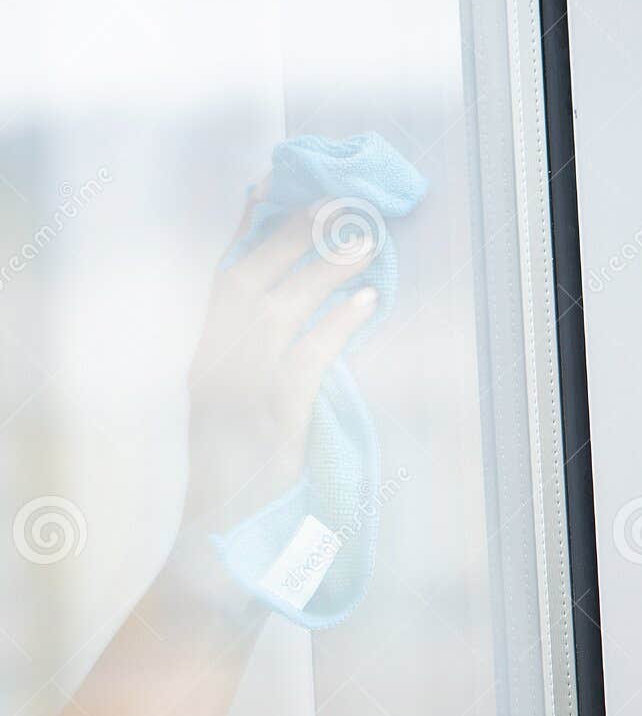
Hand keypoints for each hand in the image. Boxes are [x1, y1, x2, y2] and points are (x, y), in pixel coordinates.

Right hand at [182, 188, 378, 533]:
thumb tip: (297, 296)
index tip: (272, 184)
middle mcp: (211, 363)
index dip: (246, 227)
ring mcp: (239, 390)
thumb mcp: (233, 397)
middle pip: (247, 279)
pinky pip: (308, 359)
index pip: (220, 274)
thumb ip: (250, 347)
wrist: (222, 531)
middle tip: (338, 204)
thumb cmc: (237, 463)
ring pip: (279, 310)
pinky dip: (338, 326)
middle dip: (291, 235)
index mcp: (201, 354)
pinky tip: (366, 303)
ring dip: (324, 270)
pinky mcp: (274, 418)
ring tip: (366, 242)